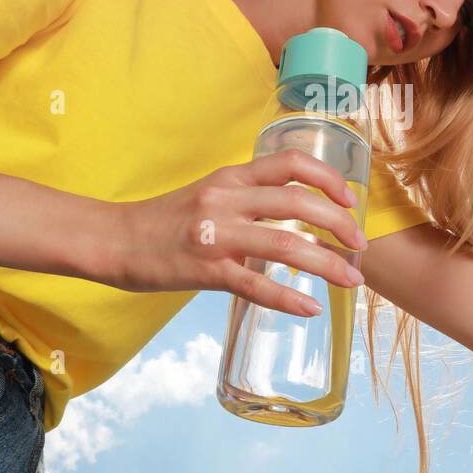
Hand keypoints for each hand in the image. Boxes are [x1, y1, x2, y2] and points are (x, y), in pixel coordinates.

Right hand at [100, 149, 368, 316]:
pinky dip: (289, 298)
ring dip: (328, 264)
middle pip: (299, 204)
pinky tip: (311, 308)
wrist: (113, 240)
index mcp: (230, 177)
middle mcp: (227, 200)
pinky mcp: (206, 271)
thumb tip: (294, 212)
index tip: (349, 200)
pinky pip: (256, 286)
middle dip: (340, 226)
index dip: (329, 178)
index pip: (291, 164)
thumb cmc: (163, 221)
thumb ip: (248, 198)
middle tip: (360, 247)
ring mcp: (216, 236)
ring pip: (287, 245)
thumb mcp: (209, 194)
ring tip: (351, 280)